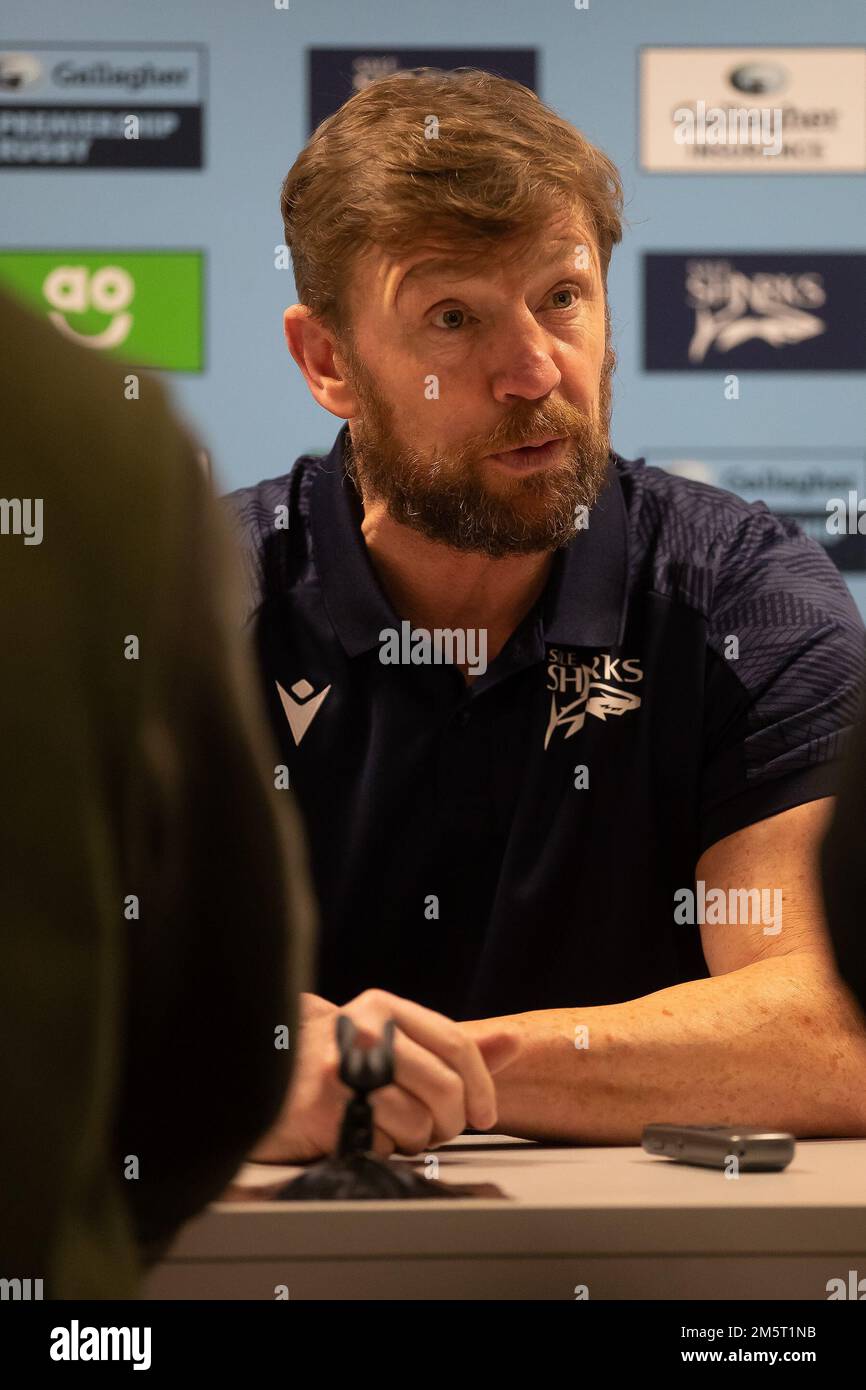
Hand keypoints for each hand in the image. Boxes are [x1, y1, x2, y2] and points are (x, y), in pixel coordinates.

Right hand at [248, 988, 519, 1162]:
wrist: (259, 1076)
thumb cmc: (335, 1062)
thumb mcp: (390, 1038)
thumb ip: (450, 1046)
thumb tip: (513, 1042)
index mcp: (382, 1008)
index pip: (455, 1043)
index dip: (480, 1086)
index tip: (484, 1114)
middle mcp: (363, 1033)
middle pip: (445, 1088)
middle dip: (450, 1121)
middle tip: (435, 1128)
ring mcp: (340, 1072)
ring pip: (417, 1124)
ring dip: (411, 1139)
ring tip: (385, 1126)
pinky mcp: (322, 1113)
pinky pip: (381, 1146)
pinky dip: (379, 1150)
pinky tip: (357, 1134)